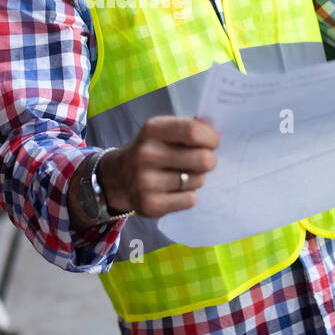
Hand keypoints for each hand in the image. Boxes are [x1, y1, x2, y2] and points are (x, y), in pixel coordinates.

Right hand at [99, 116, 219, 219]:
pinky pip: (190, 199)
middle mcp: (147, 154)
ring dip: (196, 178)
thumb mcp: (162, 131)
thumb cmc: (151, 150)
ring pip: (198, 180)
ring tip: (181, 175)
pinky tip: (174, 190)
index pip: (193, 131)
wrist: (118, 176)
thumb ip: (188, 129)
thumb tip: (216, 133)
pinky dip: (188, 195)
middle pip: (203, 159)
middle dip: (209, 160)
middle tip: (201, 161)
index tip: (212, 143)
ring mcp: (146, 181)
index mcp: (152, 130)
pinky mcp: (150, 204)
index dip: (211, 138)